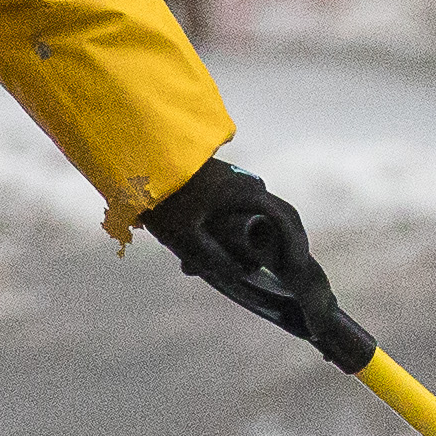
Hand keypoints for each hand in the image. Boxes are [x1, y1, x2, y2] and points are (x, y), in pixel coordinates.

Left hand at [146, 157, 360, 368]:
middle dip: (269, 253)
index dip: (297, 248)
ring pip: (249, 220)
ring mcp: (234, 182)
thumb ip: (217, 260)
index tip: (298, 272)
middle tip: (266, 278)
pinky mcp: (218, 185)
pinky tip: (187, 257)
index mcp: (248, 193)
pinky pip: (232, 214)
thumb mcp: (187, 237)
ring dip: (235, 248)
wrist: (138, 157)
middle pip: (274, 221)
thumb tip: (244, 274)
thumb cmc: (163, 196)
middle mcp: (248, 185)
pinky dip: (222, 237)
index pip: (287, 221)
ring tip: (196, 269)